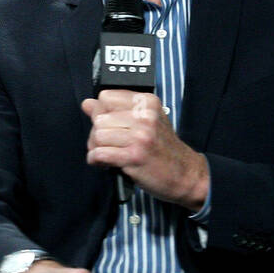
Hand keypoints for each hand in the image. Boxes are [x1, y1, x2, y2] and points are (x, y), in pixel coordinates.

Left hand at [82, 90, 208, 210]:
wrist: (186, 175)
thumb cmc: (163, 149)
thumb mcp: (146, 122)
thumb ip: (116, 112)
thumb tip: (87, 103)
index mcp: (147, 103)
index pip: (105, 97)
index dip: (101, 113)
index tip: (109, 126)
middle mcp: (144, 116)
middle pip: (98, 118)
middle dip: (97, 134)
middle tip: (109, 145)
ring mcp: (140, 136)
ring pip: (97, 136)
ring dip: (96, 149)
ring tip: (109, 155)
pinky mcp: (134, 156)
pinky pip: (99, 154)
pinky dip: (96, 161)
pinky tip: (106, 164)